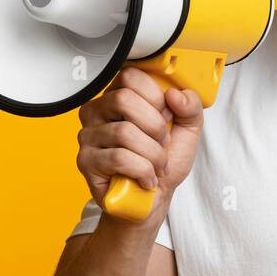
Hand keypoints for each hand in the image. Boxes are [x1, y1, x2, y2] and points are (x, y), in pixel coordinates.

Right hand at [74, 67, 204, 222]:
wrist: (154, 199)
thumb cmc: (164, 163)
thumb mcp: (188, 130)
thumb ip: (191, 106)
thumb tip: (175, 94)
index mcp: (119, 96)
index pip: (129, 76)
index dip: (155, 96)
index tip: (166, 115)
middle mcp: (98, 112)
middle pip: (123, 99)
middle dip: (155, 126)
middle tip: (162, 144)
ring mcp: (88, 136)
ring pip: (123, 132)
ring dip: (152, 154)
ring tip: (157, 165)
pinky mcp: (86, 161)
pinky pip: (118, 158)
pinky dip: (143, 170)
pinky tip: (147, 178)